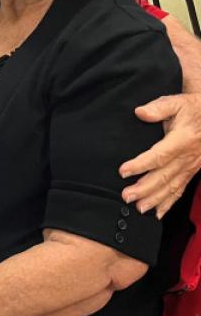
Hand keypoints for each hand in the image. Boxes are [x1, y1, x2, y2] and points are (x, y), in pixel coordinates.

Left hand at [120, 93, 200, 216]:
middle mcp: (188, 156)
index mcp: (182, 139)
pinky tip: (158, 213)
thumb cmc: (192, 108)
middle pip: (164, 176)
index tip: (123, 171)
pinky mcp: (192, 171)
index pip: (159, 155)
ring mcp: (191, 166)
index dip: (141, 165)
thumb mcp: (177, 102)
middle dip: (145, 188)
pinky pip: (181, 190)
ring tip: (139, 208)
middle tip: (126, 196)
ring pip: (172, 186)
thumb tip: (140, 112)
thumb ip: (158, 108)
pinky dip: (169, 203)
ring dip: (155, 199)